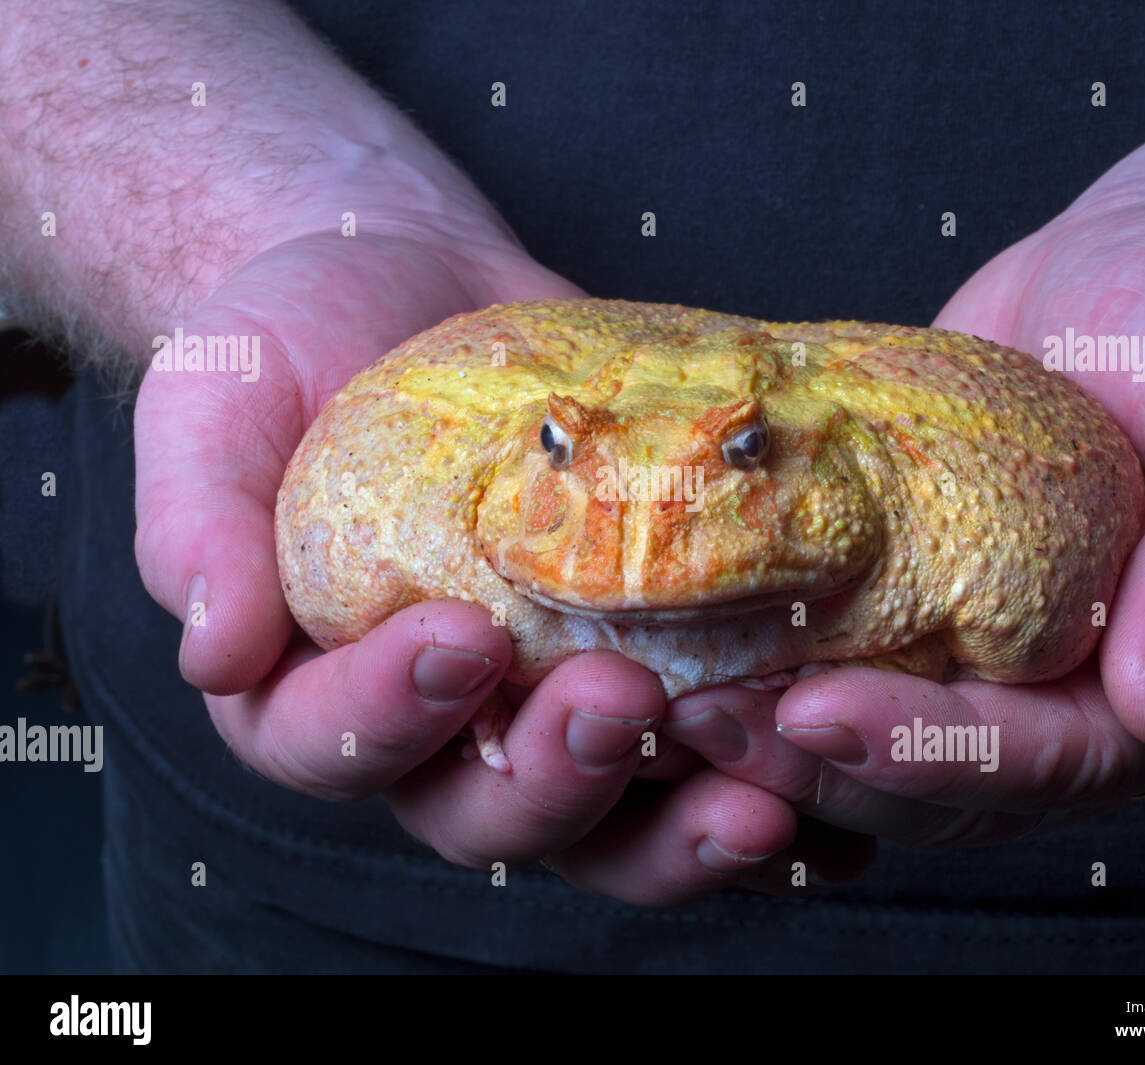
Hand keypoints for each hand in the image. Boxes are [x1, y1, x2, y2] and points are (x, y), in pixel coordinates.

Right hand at [132, 214, 870, 903]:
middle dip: (561, 778)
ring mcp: (551, 702)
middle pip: (490, 813)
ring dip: (685, 825)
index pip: (335, 745)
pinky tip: (835, 790)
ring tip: (763, 793)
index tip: (458, 638)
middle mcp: (441, 726)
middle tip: (624, 702)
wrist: (416, 289)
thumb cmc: (299, 345)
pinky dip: (771, 788)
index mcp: (317, 686)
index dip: (391, 716)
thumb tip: (211, 646)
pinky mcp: (651, 663)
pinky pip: (704, 763)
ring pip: (613, 820)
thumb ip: (197, 524)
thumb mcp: (217, 405)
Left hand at [664, 61, 1144, 844]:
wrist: (1136, 265)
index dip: (928, 753)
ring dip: (770, 741)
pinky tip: (679, 653)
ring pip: (869, 745)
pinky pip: (837, 668)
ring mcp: (978, 660)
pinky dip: (763, 676)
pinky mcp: (913, 612)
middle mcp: (1062, 696)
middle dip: (815, 763)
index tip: (816, 715)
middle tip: (701, 721)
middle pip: (935, 782)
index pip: (1043, 762)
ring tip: (670, 700)